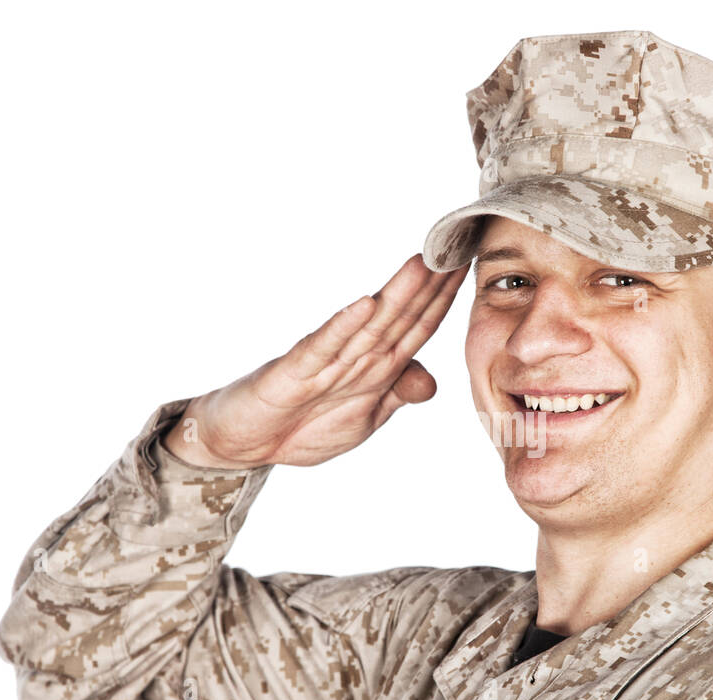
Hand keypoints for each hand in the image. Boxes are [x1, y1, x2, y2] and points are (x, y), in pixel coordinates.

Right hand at [164, 254, 468, 467]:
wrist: (242, 442)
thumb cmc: (300, 424)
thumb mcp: (362, 418)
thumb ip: (395, 395)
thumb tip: (432, 381)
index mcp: (374, 367)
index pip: (417, 326)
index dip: (444, 299)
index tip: (470, 266)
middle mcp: (353, 357)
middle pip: (399, 316)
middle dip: (431, 284)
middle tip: (460, 244)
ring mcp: (323, 363)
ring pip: (368, 325)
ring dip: (396, 294)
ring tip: (423, 262)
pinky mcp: (293, 374)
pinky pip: (321, 348)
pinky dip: (343, 328)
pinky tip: (365, 304)